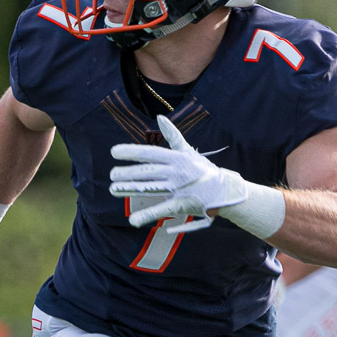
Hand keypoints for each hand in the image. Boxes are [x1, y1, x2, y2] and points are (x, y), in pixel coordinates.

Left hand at [108, 115, 247, 230]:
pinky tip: (133, 219)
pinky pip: (161, 210)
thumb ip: (172, 135)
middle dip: (127, 173)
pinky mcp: (181, 205)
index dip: (131, 152)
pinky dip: (147, 215)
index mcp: (176, 158)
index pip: (150, 153)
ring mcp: (178, 189)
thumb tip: (160, 117)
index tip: (114, 152)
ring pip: (150, 188)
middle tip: (112, 174)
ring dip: (130, 190)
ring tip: (113, 189)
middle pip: (147, 171)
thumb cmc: (203, 170)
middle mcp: (176, 172)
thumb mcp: (188, 150)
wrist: (224, 191)